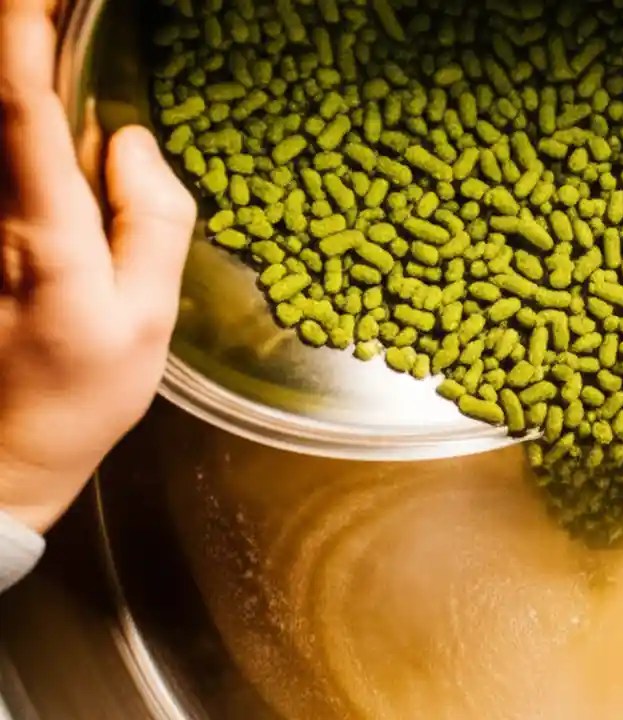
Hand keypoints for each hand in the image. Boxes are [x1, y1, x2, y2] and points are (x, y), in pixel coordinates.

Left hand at [0, 0, 195, 531]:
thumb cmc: (84, 395)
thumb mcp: (149, 321)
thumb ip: (151, 221)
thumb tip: (125, 138)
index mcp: (42, 235)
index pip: (20, 110)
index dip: (22, 38)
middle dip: (10, 41)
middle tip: (46, 5)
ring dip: (13, 86)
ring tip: (45, 40)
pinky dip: (14, 127)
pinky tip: (48, 126)